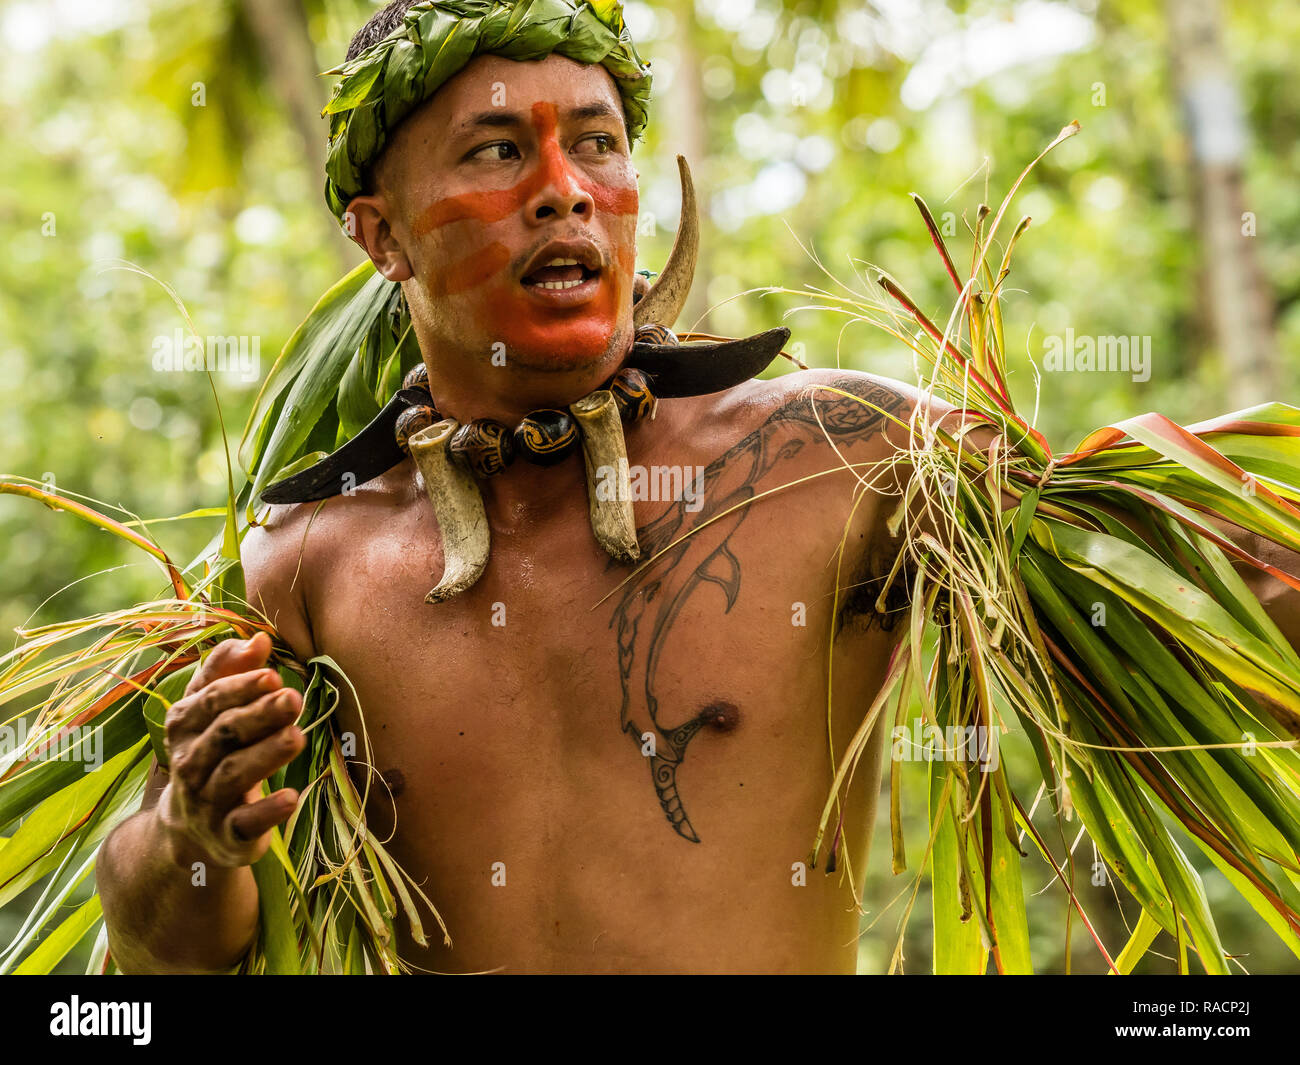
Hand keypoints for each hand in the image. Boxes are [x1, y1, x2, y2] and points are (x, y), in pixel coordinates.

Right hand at [158, 632, 305, 867]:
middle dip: (258, 715)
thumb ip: (230, 671)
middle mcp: (190, 763)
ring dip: (266, 755)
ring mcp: (206, 802)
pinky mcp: (228, 836)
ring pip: (233, 775)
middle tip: (293, 698)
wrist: (190, 830)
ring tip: (298, 737)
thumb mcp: (212, 710)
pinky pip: (245, 825)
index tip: (272, 675)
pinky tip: (292, 798)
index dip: (239, 687)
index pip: (209, 701)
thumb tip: (259, 638)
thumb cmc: (212, 752)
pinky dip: (267, 813)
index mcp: (184, 726)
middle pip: (224, 735)